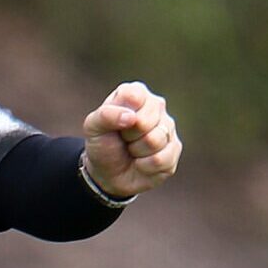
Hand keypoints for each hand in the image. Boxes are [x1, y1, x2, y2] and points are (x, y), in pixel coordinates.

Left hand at [81, 81, 181, 199]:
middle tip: (124, 139)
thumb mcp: (93, 127)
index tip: (115, 124)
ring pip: (154, 140)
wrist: (108, 174)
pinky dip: (145, 166)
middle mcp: (156, 106)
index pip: (134, 97)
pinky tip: (142, 163)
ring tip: (132, 150)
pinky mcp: (174, 150)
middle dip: (129, 135)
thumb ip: (106, 115)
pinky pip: (161, 159)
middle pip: (145, 121)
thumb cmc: (103, 144)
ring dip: (137, 151)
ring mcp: (168, 127)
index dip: (121, 115)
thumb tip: (131, 117)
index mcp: (136, 94)